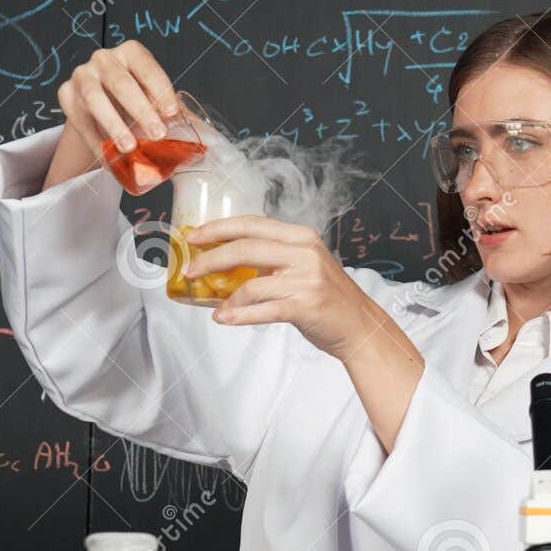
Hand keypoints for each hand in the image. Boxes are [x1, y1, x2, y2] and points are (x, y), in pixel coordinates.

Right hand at [58, 40, 179, 158]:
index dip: (160, 89)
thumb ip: (172, 112)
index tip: (172, 113)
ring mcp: (82, 76)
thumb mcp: (154, 99)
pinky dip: (97, 143)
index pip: (146, 67)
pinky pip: (82, 122)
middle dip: (141, 110)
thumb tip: (203, 136)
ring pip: (95, 99)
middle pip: (121, 83)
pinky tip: (111, 160)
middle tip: (158, 135)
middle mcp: (103, 59)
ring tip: (130, 148)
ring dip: (114, 124)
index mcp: (131, 53)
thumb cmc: (135, 99)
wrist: (100, 105)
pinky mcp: (65, 95)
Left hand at [183, 215, 392, 358]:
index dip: (218, 229)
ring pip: (251, 283)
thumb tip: (229, 260)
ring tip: (214, 306)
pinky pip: (263, 310)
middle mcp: (305, 253)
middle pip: (245, 248)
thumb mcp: (306, 266)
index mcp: (302, 237)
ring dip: (225, 297)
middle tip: (189, 270)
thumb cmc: (330, 298)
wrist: (361, 326)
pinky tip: (224, 319)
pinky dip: (239, 315)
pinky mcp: (305, 306)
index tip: (193, 237)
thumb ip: (275, 258)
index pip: (252, 224)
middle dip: (210, 258)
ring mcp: (306, 280)